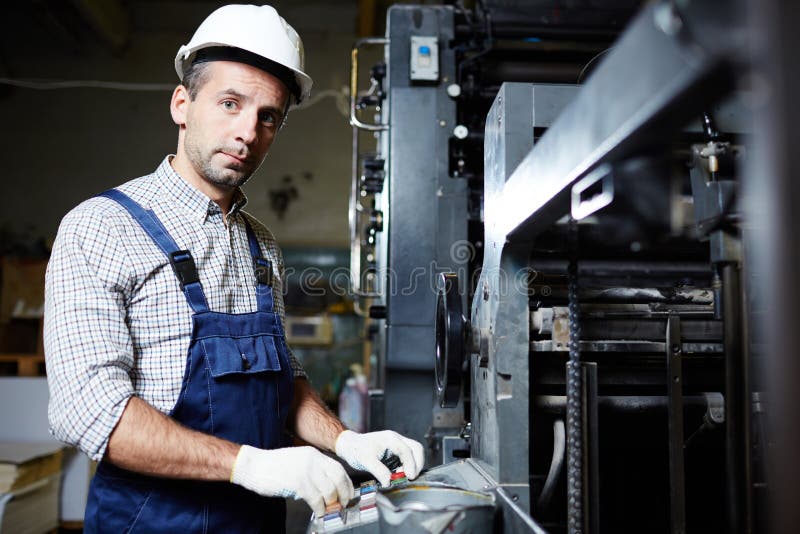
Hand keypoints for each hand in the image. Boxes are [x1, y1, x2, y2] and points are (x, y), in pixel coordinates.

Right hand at [230, 445, 353, 516]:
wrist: (253, 465)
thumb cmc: (273, 467)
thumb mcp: (298, 461)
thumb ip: (313, 471)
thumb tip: (327, 489)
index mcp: (313, 454)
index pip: (338, 468)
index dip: (346, 483)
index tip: (348, 494)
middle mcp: (313, 460)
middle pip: (338, 478)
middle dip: (344, 494)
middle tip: (343, 505)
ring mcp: (305, 471)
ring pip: (329, 490)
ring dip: (331, 504)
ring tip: (329, 510)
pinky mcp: (297, 483)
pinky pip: (316, 499)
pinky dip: (320, 508)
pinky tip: (318, 512)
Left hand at [334, 430, 424, 486]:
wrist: (349, 444)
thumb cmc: (356, 449)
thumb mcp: (365, 460)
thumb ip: (379, 471)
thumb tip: (390, 482)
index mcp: (390, 439)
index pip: (407, 450)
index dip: (411, 464)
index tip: (410, 477)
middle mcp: (396, 439)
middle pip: (416, 448)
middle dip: (417, 463)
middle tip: (412, 477)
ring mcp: (397, 443)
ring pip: (414, 451)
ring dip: (414, 463)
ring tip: (407, 476)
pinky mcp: (395, 449)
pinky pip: (408, 455)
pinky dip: (409, 464)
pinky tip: (401, 473)